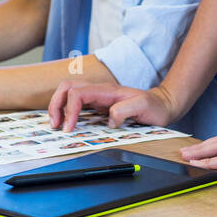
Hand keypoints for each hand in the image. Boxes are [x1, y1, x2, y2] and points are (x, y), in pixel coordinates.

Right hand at [47, 81, 179, 132]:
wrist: (162, 105)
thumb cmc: (153, 106)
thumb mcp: (143, 107)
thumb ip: (125, 110)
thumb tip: (109, 118)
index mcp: (106, 91)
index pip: (78, 93)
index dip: (69, 110)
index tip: (69, 129)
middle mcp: (99, 91)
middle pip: (67, 87)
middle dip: (56, 104)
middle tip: (55, 125)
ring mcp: (97, 96)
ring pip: (68, 93)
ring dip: (58, 107)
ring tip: (56, 125)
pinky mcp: (98, 104)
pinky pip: (76, 102)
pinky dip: (66, 111)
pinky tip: (66, 123)